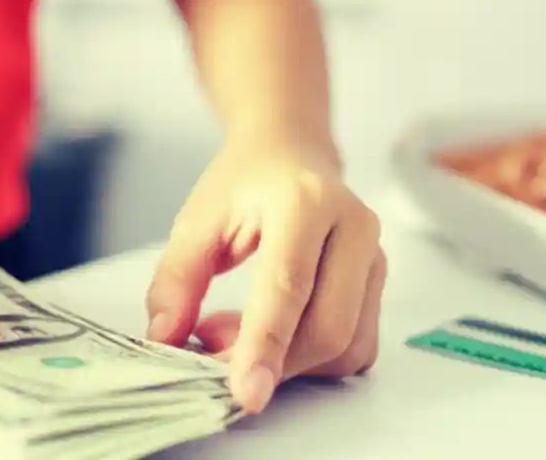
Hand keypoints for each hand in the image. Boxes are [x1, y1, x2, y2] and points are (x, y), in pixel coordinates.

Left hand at [145, 137, 385, 413]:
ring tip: (237, 329)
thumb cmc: (244, 184)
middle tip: (212, 344)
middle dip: (273, 362)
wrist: (292, 151)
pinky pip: (355, 348)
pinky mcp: (379, 284)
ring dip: (289, 363)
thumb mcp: (196, 220)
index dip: (264, 345)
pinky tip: (274, 331)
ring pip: (345, 346)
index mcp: (305, 201)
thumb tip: (166, 339)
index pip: (288, 286)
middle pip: (327, 328)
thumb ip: (176, 280)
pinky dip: (310, 360)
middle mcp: (354, 227)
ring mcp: (374, 256)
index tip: (244, 394)